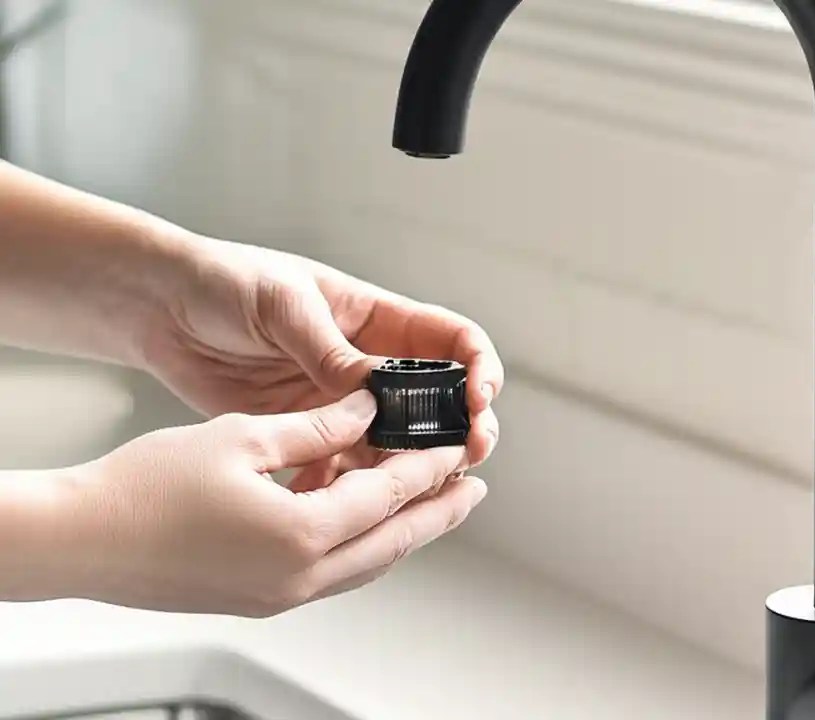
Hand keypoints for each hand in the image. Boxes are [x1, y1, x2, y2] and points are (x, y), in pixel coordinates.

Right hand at [53, 391, 485, 615]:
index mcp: (303, 534)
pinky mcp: (258, 598)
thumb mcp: (243, 437)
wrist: (81, 541)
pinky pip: (331, 573)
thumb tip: (365, 409)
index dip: (429, 470)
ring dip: (402, 532)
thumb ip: (317, 425)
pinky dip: (358, 546)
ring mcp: (279, 596)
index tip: (457, 451)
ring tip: (430, 506)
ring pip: (365, 564)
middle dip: (437, 514)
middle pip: (393, 542)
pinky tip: (359, 520)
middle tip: (472, 491)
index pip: (390, 497)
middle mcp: (300, 576)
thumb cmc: (148, 487)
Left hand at [141, 235, 502, 476]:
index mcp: (379, 321)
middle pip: (440, 404)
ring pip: (397, 446)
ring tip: (405, 488)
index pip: (452, 342)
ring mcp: (342, 406)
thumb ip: (331, 353)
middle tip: (464, 455)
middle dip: (462, 430)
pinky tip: (332, 499)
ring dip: (409, 469)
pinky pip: (341, 470)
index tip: (478, 398)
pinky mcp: (307, 435)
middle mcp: (371, 366)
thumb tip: (375, 393)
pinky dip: (344, 490)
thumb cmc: (227, 283)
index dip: (477, 368)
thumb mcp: (285, 307)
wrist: (161, 311)